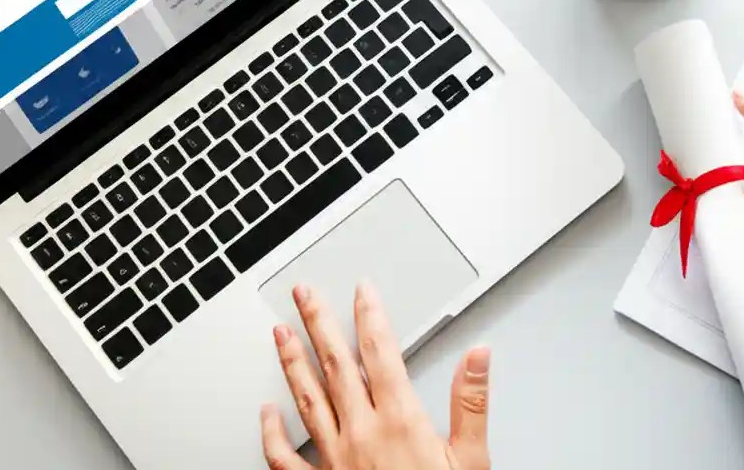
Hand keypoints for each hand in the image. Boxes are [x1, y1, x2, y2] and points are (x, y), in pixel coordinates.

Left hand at [260, 282, 490, 469]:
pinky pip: (285, 459)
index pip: (381, 353)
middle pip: (336, 366)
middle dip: (318, 323)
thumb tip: (478, 357)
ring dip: (292, 363)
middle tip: (303, 293)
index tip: (362, 290)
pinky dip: (272, 433)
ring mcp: (336, 460)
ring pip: (307, 400)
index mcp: (400, 422)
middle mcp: (362, 434)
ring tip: (280, 332)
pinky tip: (265, 413)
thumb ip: (471, 403)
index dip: (370, 316)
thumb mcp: (471, 460)